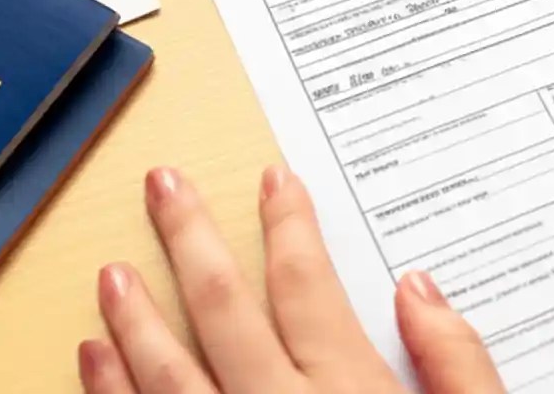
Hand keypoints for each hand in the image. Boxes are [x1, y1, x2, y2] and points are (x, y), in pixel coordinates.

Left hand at [78, 166, 504, 393]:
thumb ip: (459, 364)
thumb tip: (420, 288)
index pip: (307, 287)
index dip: (289, 226)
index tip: (274, 181)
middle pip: (223, 309)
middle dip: (190, 239)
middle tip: (163, 185)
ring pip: (164, 371)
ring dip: (134, 313)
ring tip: (113, 269)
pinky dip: (109, 390)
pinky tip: (94, 356)